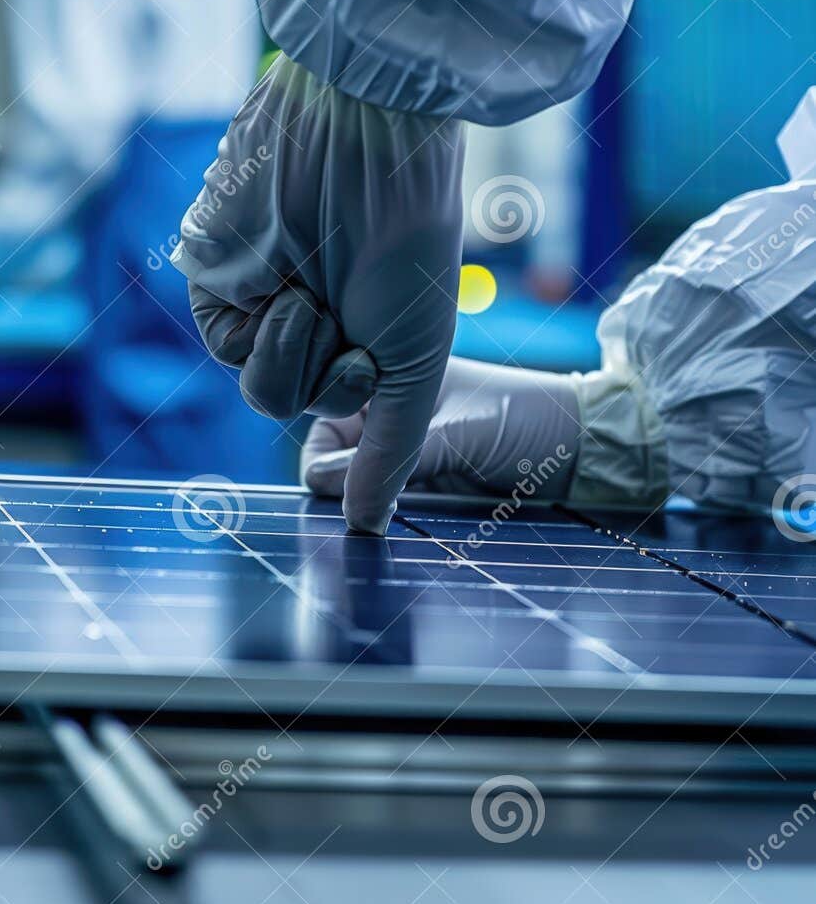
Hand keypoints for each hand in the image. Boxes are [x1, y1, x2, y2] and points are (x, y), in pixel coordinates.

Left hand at [173, 56, 464, 532]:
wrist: (366, 154)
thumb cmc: (405, 247)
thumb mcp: (414, 365)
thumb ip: (389, 451)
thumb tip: (367, 529)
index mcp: (356, 325)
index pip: (342, 406)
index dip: (362, 401)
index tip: (379, 365)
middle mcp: (305, 315)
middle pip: (295, 403)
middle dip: (331, 383)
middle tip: (354, 336)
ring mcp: (256, 299)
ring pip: (260, 389)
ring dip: (296, 360)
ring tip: (316, 302)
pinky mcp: (214, 283)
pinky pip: (226, 351)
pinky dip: (264, 337)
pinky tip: (290, 292)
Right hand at [301, 355, 579, 504]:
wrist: (582, 451)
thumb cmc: (526, 419)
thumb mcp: (455, 435)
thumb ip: (391, 460)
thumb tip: (320, 485)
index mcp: (387, 374)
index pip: (322, 416)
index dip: (322, 451)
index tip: (336, 485)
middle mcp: (388, 410)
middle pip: (333, 454)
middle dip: (338, 484)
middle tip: (355, 513)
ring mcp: (404, 448)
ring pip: (356, 483)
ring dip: (361, 504)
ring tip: (371, 526)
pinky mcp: (423, 483)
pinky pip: (383, 503)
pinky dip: (380, 517)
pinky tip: (386, 530)